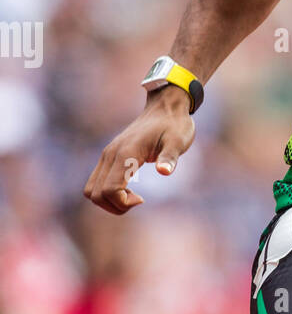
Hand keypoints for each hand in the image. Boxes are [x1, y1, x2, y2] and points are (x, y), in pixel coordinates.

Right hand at [83, 88, 195, 214]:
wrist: (166, 107)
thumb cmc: (175, 126)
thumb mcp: (179, 141)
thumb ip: (170, 157)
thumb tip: (164, 171)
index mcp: (125, 154)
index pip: (109, 190)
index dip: (123, 202)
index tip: (143, 199)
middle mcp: (110, 155)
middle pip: (95, 194)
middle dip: (115, 206)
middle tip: (138, 200)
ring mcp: (107, 155)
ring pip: (91, 190)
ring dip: (110, 201)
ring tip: (133, 196)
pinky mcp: (109, 157)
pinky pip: (96, 183)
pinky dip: (108, 193)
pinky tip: (130, 190)